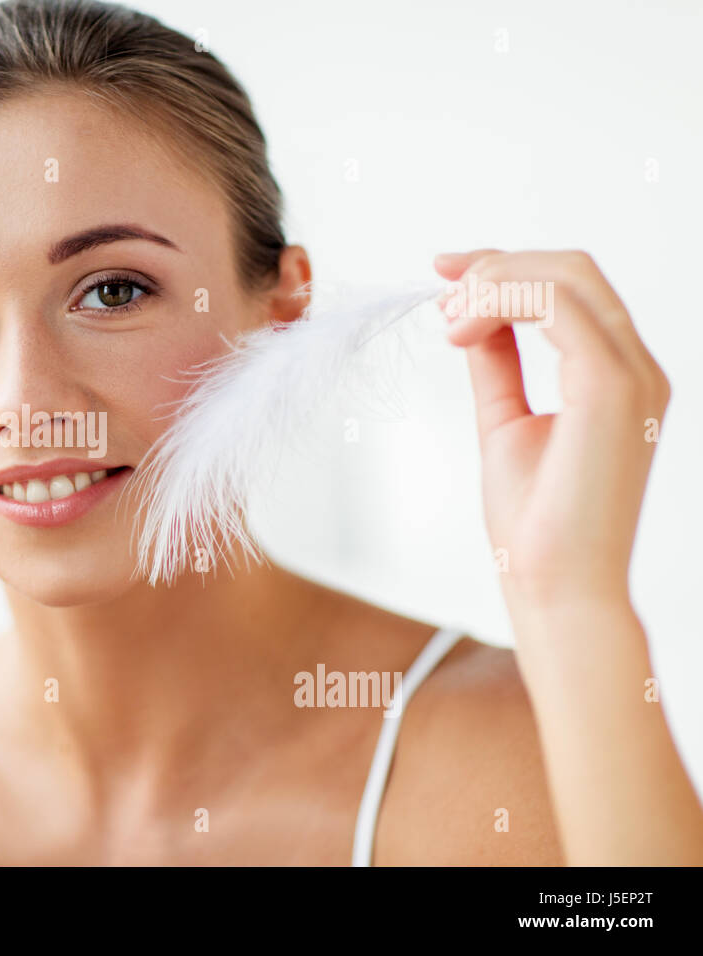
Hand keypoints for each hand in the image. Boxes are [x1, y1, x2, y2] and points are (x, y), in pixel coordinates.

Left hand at [433, 250, 670, 616]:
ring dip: (492, 283)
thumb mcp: (504, 421)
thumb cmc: (534, 522)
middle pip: (571, 267)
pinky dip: (502, 302)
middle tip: (438, 294)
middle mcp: (638, 367)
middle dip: (495, 267)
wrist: (552, 585)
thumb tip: (472, 315)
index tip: (444, 272)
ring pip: (565, 276)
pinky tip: (462, 331)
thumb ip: (498, 364)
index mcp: (619, 374)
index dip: (505, 265)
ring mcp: (634, 374)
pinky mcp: (613, 387)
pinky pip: (558, 306)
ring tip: (447, 321)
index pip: (571, 286)